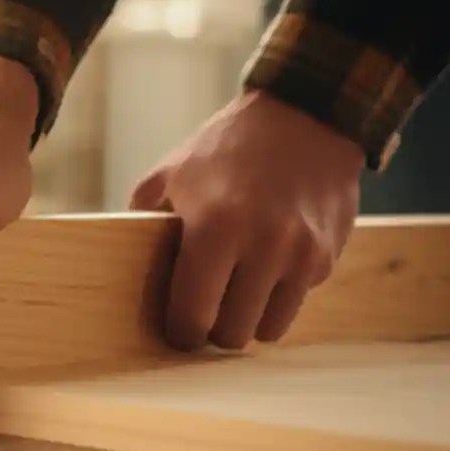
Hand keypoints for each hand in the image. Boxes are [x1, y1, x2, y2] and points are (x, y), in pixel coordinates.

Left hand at [130, 89, 364, 350]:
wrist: (304, 117)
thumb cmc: (224, 150)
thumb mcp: (169, 176)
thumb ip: (143, 226)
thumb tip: (121, 276)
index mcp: (214, 227)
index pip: (193, 316)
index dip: (180, 332)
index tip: (177, 330)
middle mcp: (264, 245)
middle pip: (232, 334)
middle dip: (213, 328)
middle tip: (205, 309)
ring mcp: (303, 254)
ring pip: (268, 329)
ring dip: (249, 318)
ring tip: (236, 291)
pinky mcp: (328, 256)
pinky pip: (297, 301)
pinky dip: (279, 293)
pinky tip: (269, 261)